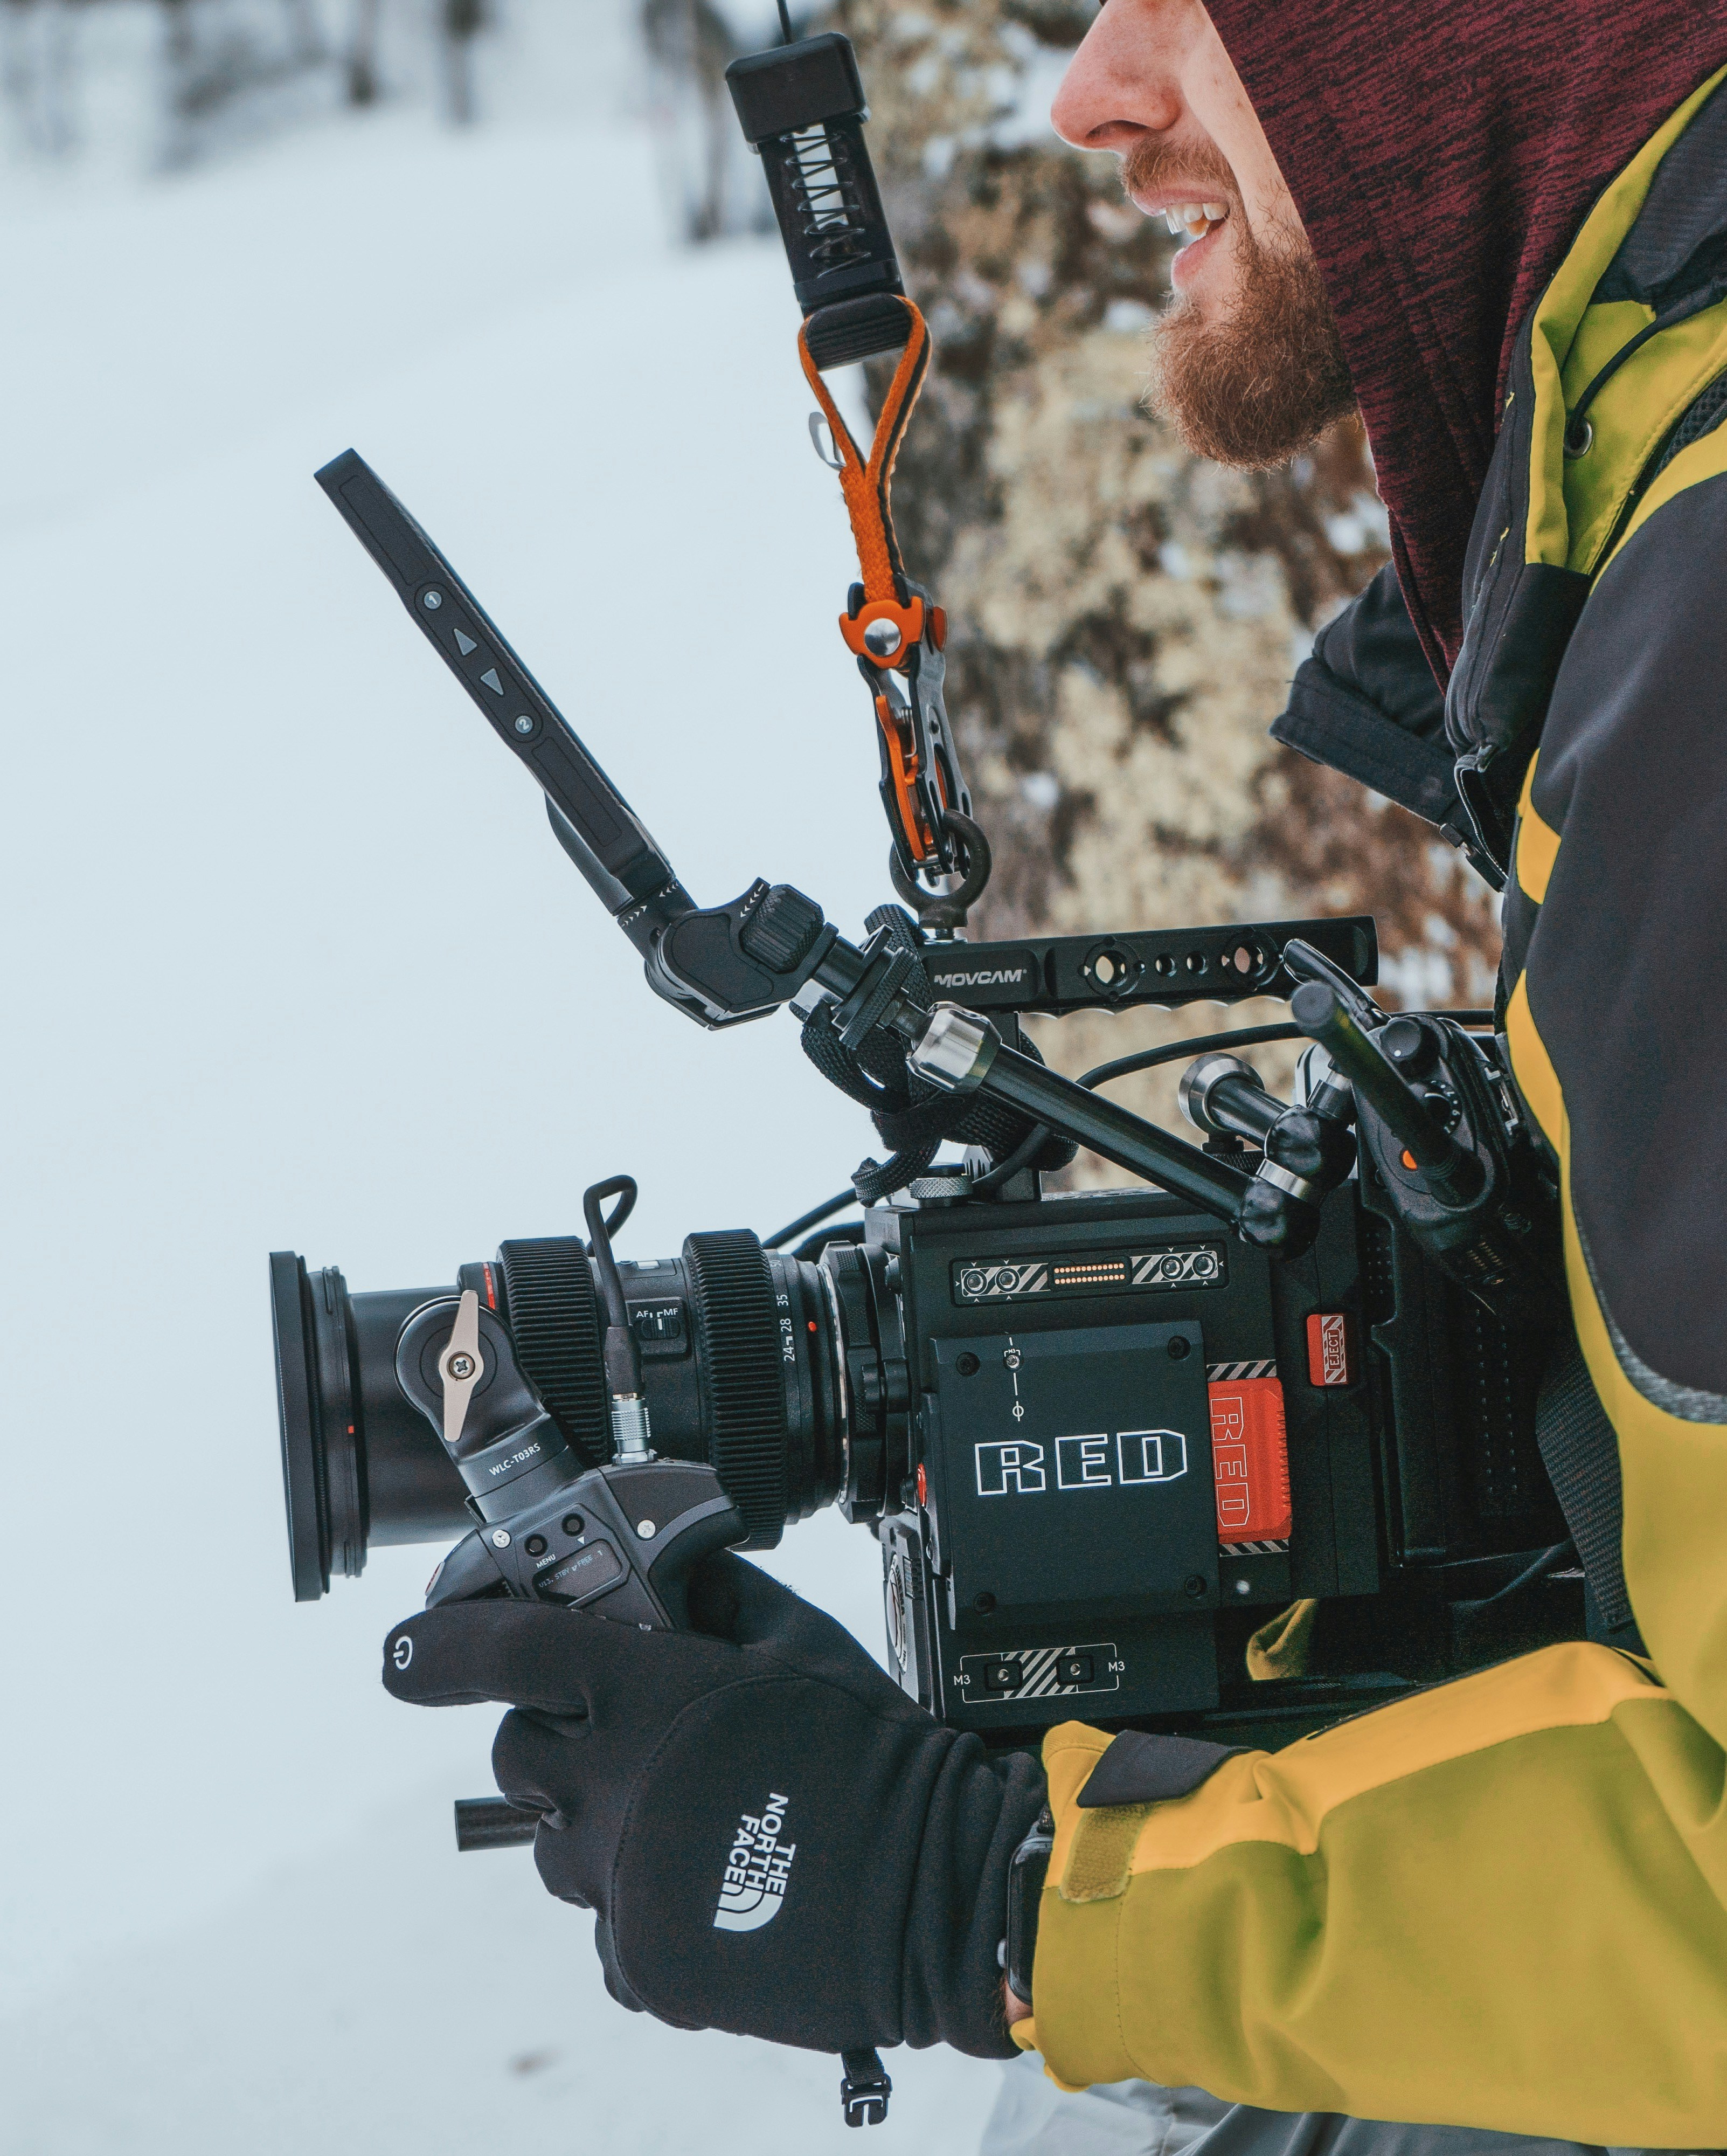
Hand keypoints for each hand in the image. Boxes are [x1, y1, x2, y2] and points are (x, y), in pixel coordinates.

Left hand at [383, 1553, 1044, 2057]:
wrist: (934, 1889)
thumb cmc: (873, 1752)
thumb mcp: (799, 1639)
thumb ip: (716, 1595)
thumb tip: (670, 1570)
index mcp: (647, 1693)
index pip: (506, 1651)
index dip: (442, 1646)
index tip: (406, 1651)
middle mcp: (614, 1786)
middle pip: (518, 1753)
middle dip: (555, 1736)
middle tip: (620, 1737)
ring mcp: (622, 1882)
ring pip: (553, 1843)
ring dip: (593, 1820)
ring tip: (684, 1817)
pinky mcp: (643, 1960)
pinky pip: (604, 1922)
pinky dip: (637, 1899)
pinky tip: (709, 1880)